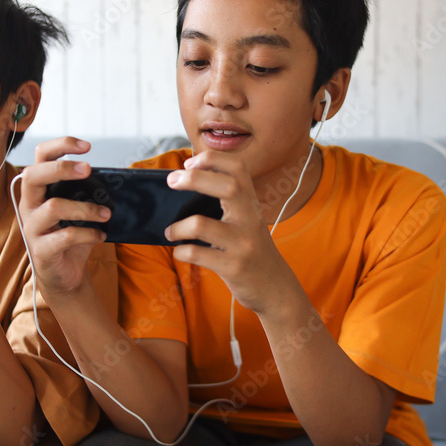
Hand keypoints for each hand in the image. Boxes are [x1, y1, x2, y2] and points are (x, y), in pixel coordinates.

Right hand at [16, 137, 108, 299]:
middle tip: (88, 168)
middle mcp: (29, 205)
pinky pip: (65, 236)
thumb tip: (112, 177)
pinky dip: (88, 234)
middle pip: (34, 175)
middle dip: (62, 168)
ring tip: (107, 214)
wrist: (63, 275)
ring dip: (85, 208)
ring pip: (54, 207)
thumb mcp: (76, 210)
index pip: (40, 157)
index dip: (60, 145)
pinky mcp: (41, 250)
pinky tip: (101, 236)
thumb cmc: (70, 237)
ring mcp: (32, 228)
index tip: (86, 146)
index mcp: (37, 190)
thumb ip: (84, 192)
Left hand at [163, 151, 300, 316]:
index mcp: (252, 203)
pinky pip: (196, 254)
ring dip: (178, 227)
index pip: (238, 168)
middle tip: (172, 181)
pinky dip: (181, 252)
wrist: (275, 287)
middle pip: (226, 186)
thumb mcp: (248, 220)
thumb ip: (229, 201)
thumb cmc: (253, 249)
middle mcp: (251, 219)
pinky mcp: (234, 267)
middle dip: (194, 178)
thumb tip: (188, 179)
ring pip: (201, 225)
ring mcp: (243, 244)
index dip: (213, 158)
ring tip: (171, 231)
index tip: (190, 162)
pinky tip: (182, 251)